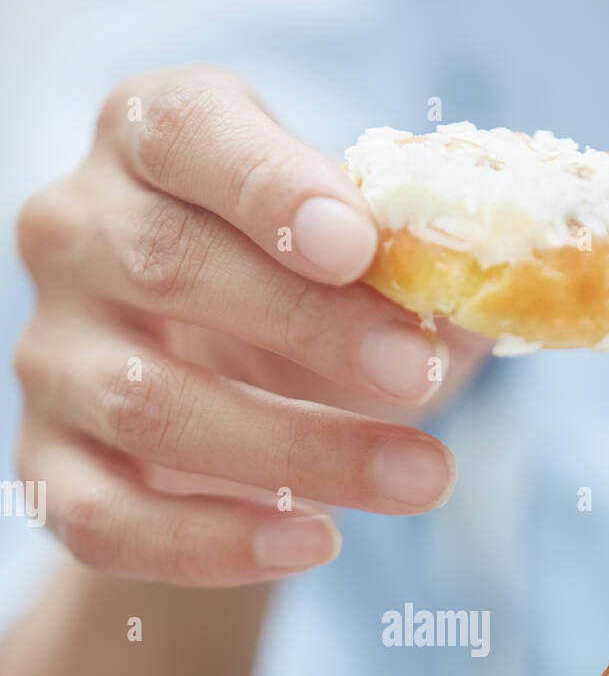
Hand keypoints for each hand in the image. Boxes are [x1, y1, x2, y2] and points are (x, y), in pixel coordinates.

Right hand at [14, 65, 487, 585]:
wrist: (221, 419)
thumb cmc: (307, 312)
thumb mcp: (365, 269)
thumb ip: (416, 267)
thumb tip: (492, 296)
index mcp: (152, 142)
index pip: (186, 133)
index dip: (270, 187)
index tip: (361, 246)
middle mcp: (77, 234)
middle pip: (170, 265)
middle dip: (310, 327)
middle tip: (417, 376)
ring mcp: (51, 354)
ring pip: (150, 404)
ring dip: (297, 449)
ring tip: (418, 479)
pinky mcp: (47, 463)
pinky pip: (108, 517)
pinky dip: (215, 542)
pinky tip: (314, 542)